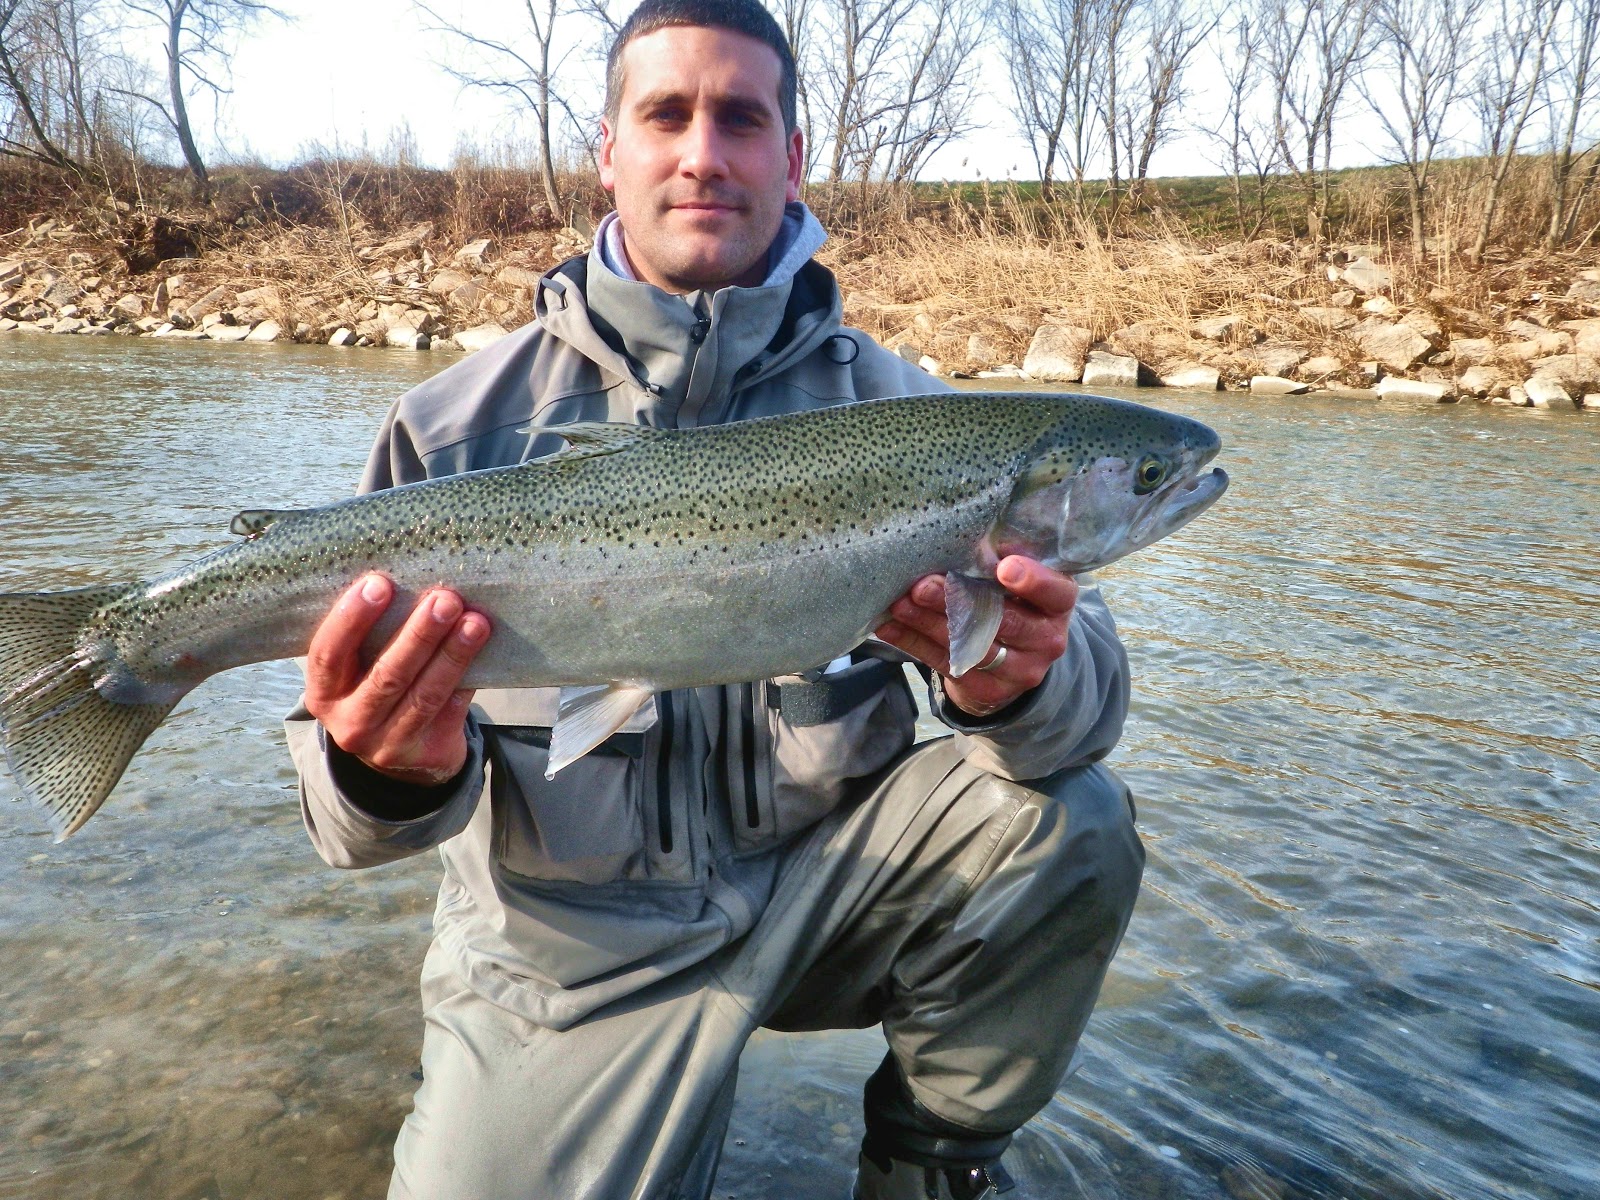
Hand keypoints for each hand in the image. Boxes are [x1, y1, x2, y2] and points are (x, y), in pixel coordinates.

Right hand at [304, 573, 490, 785]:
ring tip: (475, 622)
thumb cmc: (376, 686)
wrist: (401, 753)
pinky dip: (468, 676)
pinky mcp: (426, 753)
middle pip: (387, 675)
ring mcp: (388, 743)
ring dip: (453, 654)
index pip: (329, 654)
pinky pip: (451, 709)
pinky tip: (482, 649)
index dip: (352, 619)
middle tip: (445, 599)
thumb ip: (371, 635)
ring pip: (425, 694)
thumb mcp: (358, 668)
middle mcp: (350, 722)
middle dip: (418, 634)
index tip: (380, 583)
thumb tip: (412, 579)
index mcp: (324, 692)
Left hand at [875, 556, 1076, 719]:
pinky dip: (914, 643)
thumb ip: (1006, 561)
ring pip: (969, 647)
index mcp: (1058, 605)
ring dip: (928, 623)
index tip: (1004, 567)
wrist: (1017, 661)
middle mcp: (1045, 640)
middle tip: (923, 585)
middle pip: (1001, 621)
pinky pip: (945, 664)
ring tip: (899, 603)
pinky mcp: (987, 690)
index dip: (1033, 580)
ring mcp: (1017, 670)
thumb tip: (966, 528)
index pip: (1054, 592)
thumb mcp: (1024, 581)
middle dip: (957, 601)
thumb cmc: (1015, 602)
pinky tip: (890, 626)